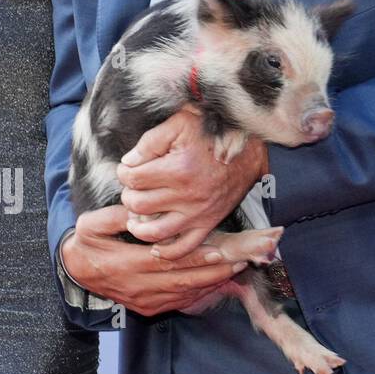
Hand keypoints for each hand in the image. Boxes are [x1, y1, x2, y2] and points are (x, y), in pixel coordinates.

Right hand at [61, 204, 252, 316]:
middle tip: (240, 258)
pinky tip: (218, 282)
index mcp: (126, 264)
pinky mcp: (147, 307)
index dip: (196, 257)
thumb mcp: (91, 225)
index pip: (167, 262)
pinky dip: (200, 292)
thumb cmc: (87, 244)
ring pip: (184, 292)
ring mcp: (144, 300)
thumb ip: (115, 217)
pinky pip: (179, 302)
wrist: (73, 272)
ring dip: (212, 281)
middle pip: (183, 279)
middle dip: (214, 270)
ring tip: (236, 268)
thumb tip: (139, 212)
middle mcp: (138, 286)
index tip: (220, 249)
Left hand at [115, 104, 268, 259]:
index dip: (124, 171)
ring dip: (138, 224)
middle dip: (130, 194)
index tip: (130, 167)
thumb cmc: (215, 134)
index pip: (132, 178)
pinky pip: (183, 248)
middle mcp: (187, 194)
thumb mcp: (182, 122)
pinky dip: (165, 251)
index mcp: (179, 168)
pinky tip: (155, 242)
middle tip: (136, 186)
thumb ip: (151, 140)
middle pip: (137, 204)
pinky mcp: (208, 223)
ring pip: (152, 231)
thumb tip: (129, 161)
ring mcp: (197, 212)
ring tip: (137, 213)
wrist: (250, 151)